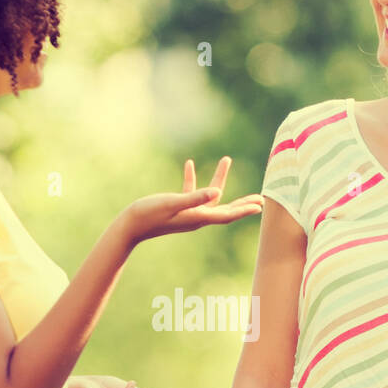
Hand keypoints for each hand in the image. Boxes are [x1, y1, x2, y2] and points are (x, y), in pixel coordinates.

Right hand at [120, 157, 261, 246]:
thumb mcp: (171, 203)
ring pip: (209, 197)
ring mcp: (186, 213)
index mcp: (197, 218)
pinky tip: (189, 163)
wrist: (128, 227)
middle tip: (260, 198)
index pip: (226, 214)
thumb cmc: (147, 215)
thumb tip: (216, 192)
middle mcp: (196, 218)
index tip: (259, 205)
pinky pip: (189, 192)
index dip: (244, 210)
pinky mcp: (176, 208)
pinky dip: (192, 179)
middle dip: (242, 203)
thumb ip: (194, 198)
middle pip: (224, 209)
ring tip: (226, 160)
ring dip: (218, 179)